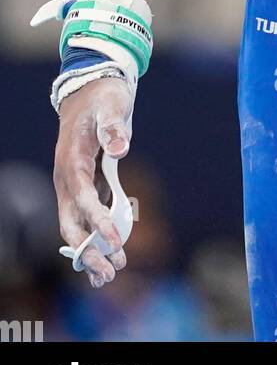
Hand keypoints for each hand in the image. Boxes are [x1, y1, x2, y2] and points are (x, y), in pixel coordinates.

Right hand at [53, 76, 133, 287]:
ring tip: (111, 275)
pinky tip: (111, 255)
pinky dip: (98, 236)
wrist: (92, 90)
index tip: (114, 241)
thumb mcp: (111, 104)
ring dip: (93, 250)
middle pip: (72, 222)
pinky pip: (89, 217)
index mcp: (72, 160)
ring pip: (78, 225)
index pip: (82, 196)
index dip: (97, 220)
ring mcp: (75, 184)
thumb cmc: (103, 97)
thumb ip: (114, 127)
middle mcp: (68, 178)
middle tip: (110, 272)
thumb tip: (121, 148)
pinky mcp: (86, 186)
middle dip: (89, 249)